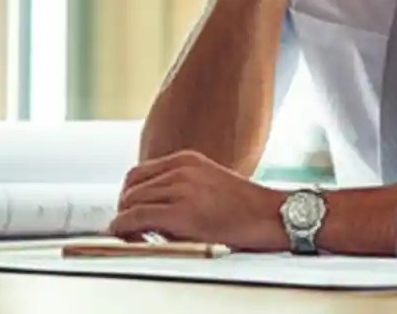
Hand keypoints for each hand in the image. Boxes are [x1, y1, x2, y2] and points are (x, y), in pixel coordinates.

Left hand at [110, 150, 287, 251]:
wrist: (272, 215)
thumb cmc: (246, 207)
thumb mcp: (209, 183)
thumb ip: (181, 187)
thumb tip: (153, 208)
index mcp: (187, 159)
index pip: (140, 172)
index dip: (129, 194)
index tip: (130, 210)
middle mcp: (181, 169)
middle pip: (131, 185)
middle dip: (124, 207)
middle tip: (128, 227)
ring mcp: (181, 189)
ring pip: (130, 201)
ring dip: (124, 219)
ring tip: (132, 235)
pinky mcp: (181, 213)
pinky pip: (136, 217)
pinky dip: (124, 228)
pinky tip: (131, 237)